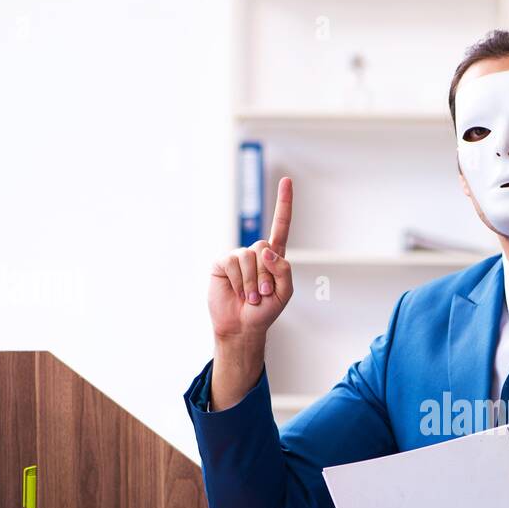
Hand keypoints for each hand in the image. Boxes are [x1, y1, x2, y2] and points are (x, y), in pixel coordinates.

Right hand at [208, 176, 293, 409]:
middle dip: (266, 275)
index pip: (281, 226)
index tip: (287, 180)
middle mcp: (255, 253)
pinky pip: (232, 263)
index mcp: (274, 257)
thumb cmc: (265, 311)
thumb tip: (266, 250)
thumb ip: (283, 270)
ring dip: (252, 282)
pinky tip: (237, 292)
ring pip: (249, 257)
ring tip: (250, 298)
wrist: (242, 326)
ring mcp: (237, 258)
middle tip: (262, 294)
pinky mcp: (221, 264)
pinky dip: (238, 281)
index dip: (284, 204)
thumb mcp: (284, 293)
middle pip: (264, 247)